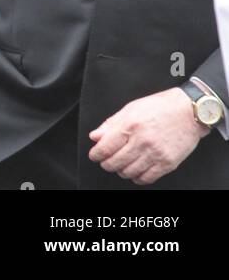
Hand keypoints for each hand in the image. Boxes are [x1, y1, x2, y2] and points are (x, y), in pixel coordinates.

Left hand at [88, 88, 208, 184]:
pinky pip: (147, 178)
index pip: (105, 148)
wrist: (189, 112)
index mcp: (130, 126)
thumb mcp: (130, 109)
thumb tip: (95, 137)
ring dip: (121, 171)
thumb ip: (110, 124)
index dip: (96, 155)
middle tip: (106, 161)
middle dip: (106, 164)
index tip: (95, 155)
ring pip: (129, 172)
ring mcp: (156, 154)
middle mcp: (142, 141)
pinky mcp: (168, 163)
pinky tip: (135, 171)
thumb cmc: (160, 107)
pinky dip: (137, 177)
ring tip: (121, 164)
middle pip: (115, 163)